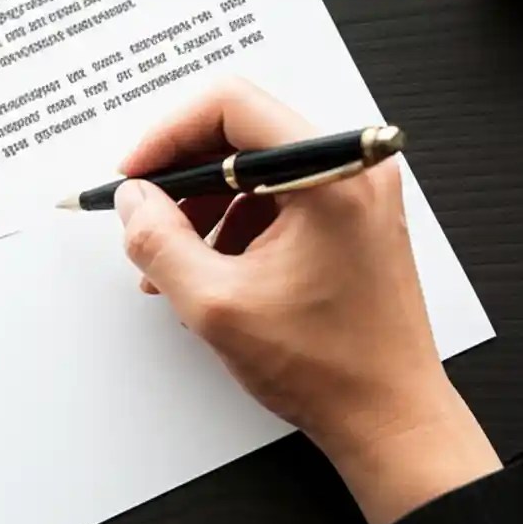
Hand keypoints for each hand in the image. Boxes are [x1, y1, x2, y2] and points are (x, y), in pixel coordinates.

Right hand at [115, 77, 499, 523]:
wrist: (390, 417)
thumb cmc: (330, 369)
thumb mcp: (216, 305)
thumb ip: (159, 243)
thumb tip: (132, 200)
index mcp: (330, 175)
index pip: (231, 106)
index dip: (167, 135)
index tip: (136, 174)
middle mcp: (351, 169)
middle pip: (241, 133)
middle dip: (181, 176)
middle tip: (144, 214)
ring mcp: (355, 192)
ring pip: (253, 167)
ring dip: (202, 206)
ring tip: (173, 262)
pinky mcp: (350, 218)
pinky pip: (275, 196)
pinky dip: (233, 224)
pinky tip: (209, 271)